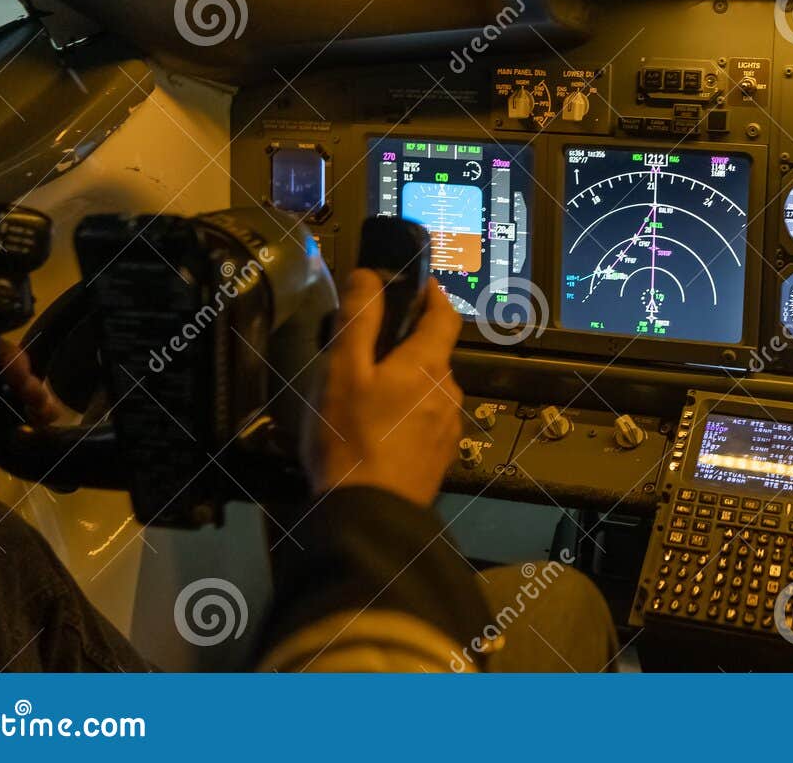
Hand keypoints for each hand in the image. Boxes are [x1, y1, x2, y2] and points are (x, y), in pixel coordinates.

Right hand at [313, 273, 463, 506]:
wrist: (369, 518)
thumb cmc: (351, 439)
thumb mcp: (343, 371)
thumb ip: (358, 319)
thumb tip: (369, 275)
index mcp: (429, 364)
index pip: (444, 314)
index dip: (432, 295)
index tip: (418, 285)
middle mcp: (448, 392)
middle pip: (434, 354)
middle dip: (407, 346)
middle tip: (369, 349)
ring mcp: (448, 428)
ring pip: (429, 390)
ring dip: (406, 384)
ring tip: (366, 395)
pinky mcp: (440, 457)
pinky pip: (426, 422)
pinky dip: (407, 415)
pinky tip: (378, 431)